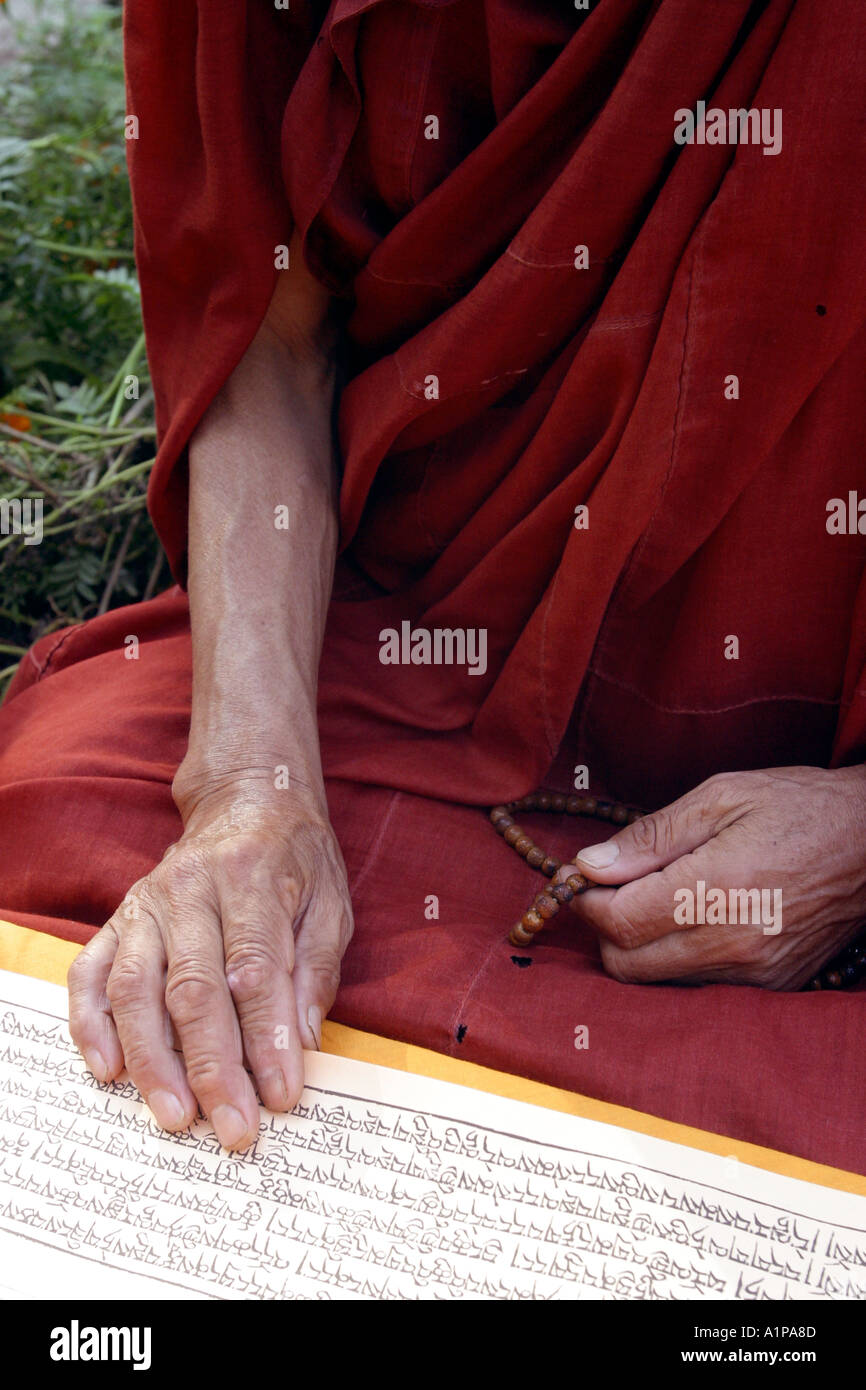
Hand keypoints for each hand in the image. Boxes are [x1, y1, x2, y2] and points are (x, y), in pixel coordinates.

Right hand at [67, 779, 352, 1147]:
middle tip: (233, 1128)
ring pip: (138, 989)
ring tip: (175, 1117)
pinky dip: (92, 1024)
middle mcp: (192, 889)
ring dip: (153, 1061)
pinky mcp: (120, 919)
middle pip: (194, 989)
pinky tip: (107, 1071)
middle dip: (213, 1067)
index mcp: (253, 878)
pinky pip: (92, 973)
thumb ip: (316, 971)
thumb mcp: (331, 903)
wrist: (247, 801)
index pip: (255, 970)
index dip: (266, 1038)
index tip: (282, 1095)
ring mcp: (148, 904)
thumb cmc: (297, 860)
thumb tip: (300, 1043)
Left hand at [557, 766, 865, 988]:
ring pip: (659, 981)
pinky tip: (694, 920)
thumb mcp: (720, 797)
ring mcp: (754, 971)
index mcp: (714, 889)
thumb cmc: (798, 807)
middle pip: (626, 965)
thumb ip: (651, 837)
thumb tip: (590, 864)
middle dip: (608, 928)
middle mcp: (732, 943)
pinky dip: (679, 959)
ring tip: (659, 899)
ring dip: (641, 947)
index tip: (587, 876)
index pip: (616, 923)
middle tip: (618, 888)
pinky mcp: (773, 985)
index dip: (587, 900)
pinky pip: (700, 986)